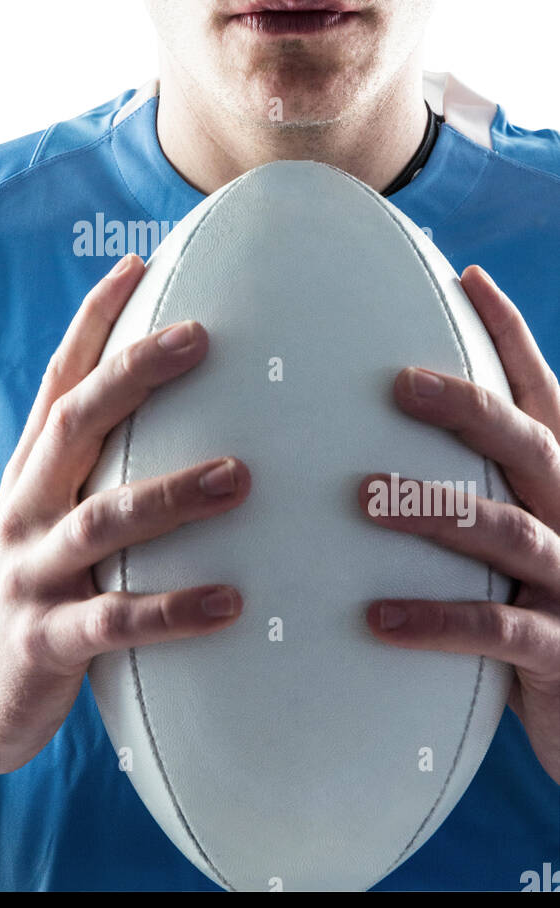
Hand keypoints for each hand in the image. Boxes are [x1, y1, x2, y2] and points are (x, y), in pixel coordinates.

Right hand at [0, 254, 248, 776]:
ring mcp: (31, 573)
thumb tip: (183, 414)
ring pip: (101, 519)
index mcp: (32, 475)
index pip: (59, 380)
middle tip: (202, 336)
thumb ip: (98, 471)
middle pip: (75, 424)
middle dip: (134, 373)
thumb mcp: (52, 521)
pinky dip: (171, 610)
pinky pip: (113, 621)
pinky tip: (231, 601)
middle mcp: (26, 509)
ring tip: (241, 475)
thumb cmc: (34, 593)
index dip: (93, 320)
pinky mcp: (46, 641)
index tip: (138, 262)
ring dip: (171, 494)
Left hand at [358, 264, 559, 784]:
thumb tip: (392, 419)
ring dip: (434, 511)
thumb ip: (486, 476)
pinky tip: (374, 616)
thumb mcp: (524, 531)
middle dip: (468, 409)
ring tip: (365, 497)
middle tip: (398, 385)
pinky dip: (435, 620)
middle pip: (529, 446)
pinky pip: (495, 628)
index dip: (510, 336)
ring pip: (509, 532)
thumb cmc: (541, 605)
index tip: (467, 278)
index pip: (543, 394)